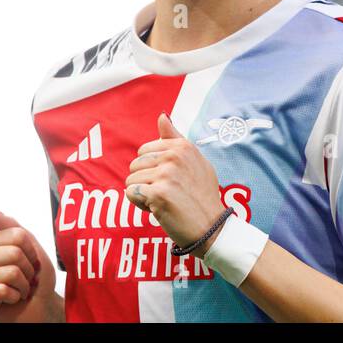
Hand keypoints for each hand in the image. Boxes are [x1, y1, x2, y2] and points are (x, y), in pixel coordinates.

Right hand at [0, 210, 58, 321]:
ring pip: (10, 273)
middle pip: (14, 254)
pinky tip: (10, 299)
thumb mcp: (31, 248)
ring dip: (23, 285)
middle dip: (28, 269)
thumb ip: (14, 228)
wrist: (39, 308)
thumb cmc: (34, 278)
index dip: (32, 251)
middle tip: (25, 278)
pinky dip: (14, 296)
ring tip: (19, 289)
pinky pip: (2, 290)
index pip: (18, 235)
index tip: (30, 261)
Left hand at [125, 113, 227, 252]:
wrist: (211, 227)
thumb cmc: (201, 195)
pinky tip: (158, 209)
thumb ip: (175, 138)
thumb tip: (162, 116)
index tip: (170, 180)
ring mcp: (166, 174)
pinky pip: (131, 194)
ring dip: (142, 194)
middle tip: (168, 193)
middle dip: (145, 182)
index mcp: (183, 146)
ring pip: (131, 180)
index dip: (152, 169)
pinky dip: (140, 205)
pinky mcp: (158, 193)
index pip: (144, 150)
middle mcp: (174, 156)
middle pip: (135, 165)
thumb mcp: (194, 161)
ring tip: (164, 201)